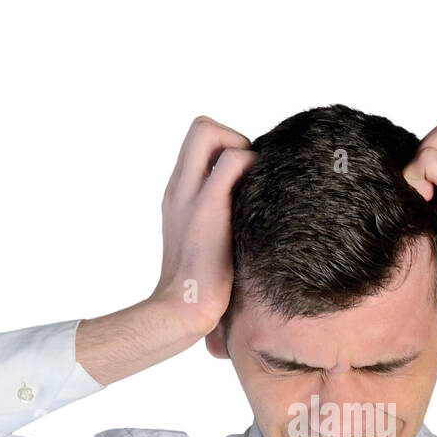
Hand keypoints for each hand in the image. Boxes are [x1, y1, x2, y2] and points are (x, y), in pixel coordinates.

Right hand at [152, 115, 256, 337]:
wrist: (181, 310)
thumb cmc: (201, 287)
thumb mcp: (207, 244)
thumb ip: (219, 219)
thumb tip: (253, 212)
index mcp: (177, 194)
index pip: (198, 142)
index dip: (225, 147)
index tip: (242, 179)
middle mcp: (179, 187)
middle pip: (200, 126)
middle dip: (232, 138)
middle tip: (248, 177)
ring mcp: (189, 194)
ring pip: (209, 131)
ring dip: (241, 149)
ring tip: (251, 190)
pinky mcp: (207, 207)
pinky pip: (233, 160)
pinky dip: (251, 167)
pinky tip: (259, 203)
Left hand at [402, 112, 436, 337]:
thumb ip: (434, 211)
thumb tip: (401, 204)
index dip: (433, 151)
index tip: (423, 189)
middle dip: (428, 146)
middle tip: (421, 188)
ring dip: (421, 160)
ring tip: (420, 198)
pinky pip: (433, 159)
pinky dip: (417, 176)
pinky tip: (419, 207)